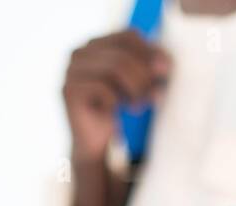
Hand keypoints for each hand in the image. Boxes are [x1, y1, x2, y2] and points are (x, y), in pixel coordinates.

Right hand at [63, 29, 169, 163]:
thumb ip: (149, 67)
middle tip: (155, 95)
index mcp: (96, 44)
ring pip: (114, 68)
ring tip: (139, 106)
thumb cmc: (116, 107)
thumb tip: (162, 64)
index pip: (128, 35)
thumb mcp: (137, 82)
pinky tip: (117, 110)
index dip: (151, 52)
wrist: (95, 141)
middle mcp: (80, 52)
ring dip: (134, 89)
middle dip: (144, 75)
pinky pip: (103, 87)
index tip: (166, 71)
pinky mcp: (69, 90)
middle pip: (123, 53)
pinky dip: (116, 101)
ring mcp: (71, 70)